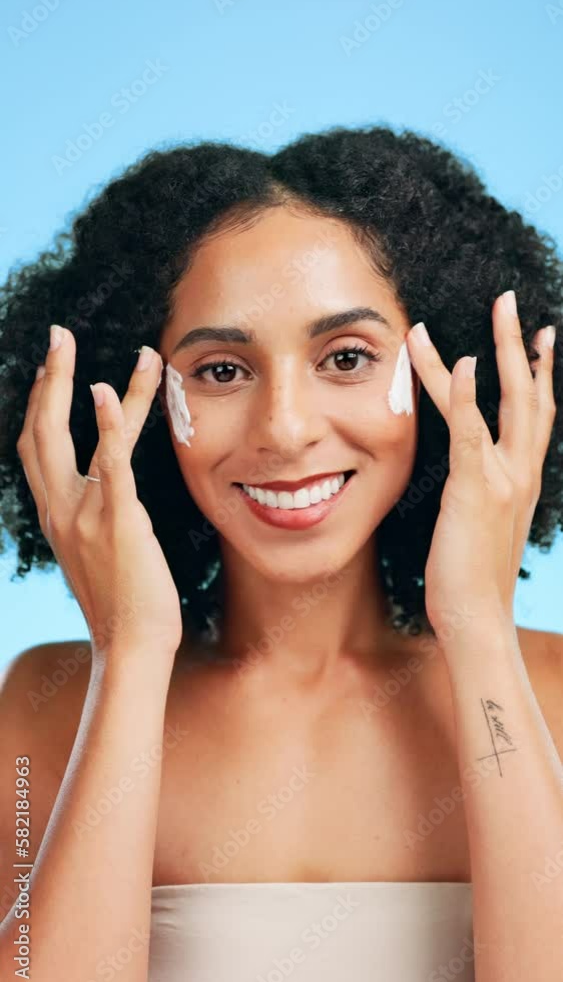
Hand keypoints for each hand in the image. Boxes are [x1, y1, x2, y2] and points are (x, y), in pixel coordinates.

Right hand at [16, 326, 183, 660]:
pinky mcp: (118, 521)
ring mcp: (84, 514)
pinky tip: (106, 390)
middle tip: (59, 334)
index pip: (35, 448)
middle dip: (49, 377)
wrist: (130, 647)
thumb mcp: (97, 554)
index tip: (53, 367)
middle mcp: (59, 510)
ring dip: (84, 384)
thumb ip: (93, 519)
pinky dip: (106, 424)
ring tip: (111, 347)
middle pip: (39, 431)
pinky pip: (109, 464)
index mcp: (55, 515)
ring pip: (74, 436)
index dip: (40, 403)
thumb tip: (108, 497)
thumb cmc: (124, 604)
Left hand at [406, 293, 555, 635]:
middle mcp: (522, 471)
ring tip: (494, 306)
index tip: (539, 337)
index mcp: (523, 478)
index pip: (536, 414)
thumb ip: (482, 493)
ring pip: (503, 398)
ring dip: (499, 347)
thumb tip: (472, 479)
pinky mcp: (475, 487)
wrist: (477, 618)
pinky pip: (471, 432)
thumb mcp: (482, 525)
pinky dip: (465, 394)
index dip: (538, 372)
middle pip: (529, 394)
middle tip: (511, 300)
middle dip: (521, 343)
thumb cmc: (471, 576)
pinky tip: (462, 360)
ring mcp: (503, 477)